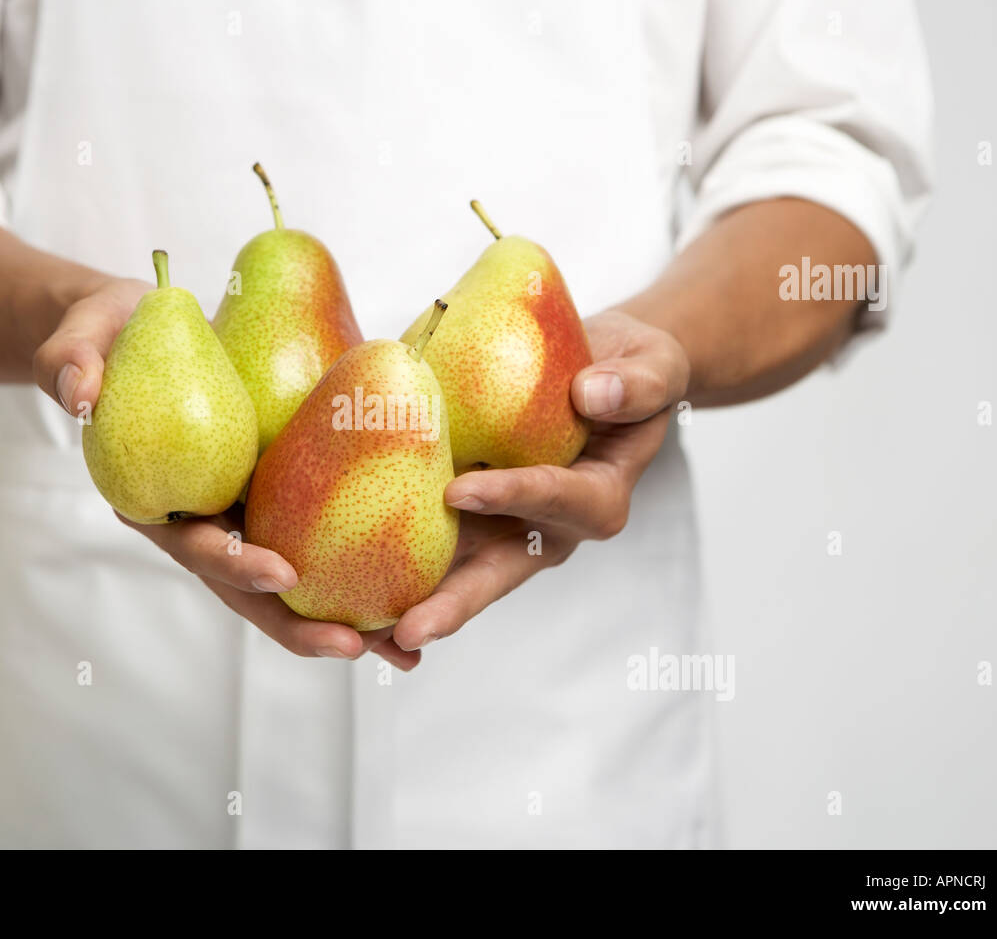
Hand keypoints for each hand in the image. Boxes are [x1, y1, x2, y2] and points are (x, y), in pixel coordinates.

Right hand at [32, 279, 419, 670]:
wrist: (135, 327)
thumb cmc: (104, 336)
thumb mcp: (79, 339)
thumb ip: (71, 363)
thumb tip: (80, 392)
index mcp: (155, 502)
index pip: (196, 544)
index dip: (234, 564)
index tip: (283, 573)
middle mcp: (202, 519)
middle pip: (251, 586)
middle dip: (301, 622)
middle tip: (359, 644)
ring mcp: (241, 510)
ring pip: (293, 577)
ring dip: (342, 614)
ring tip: (402, 647)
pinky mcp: (275, 489)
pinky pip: (318, 529)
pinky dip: (359, 559)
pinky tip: (413, 580)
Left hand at [392, 309, 690, 650]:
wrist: (601, 373)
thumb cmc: (633, 373)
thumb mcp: (656, 366)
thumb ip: (637, 384)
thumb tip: (593, 395)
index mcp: (596, 499)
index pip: (556, 500)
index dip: (513, 495)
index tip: (461, 491)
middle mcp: (545, 529)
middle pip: (498, 573)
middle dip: (455, 603)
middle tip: (408, 627)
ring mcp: (502, 529)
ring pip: (456, 574)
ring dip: (411, 600)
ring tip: (360, 629)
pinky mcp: (469, 517)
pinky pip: (429, 542)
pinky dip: (389, 558)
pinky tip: (340, 572)